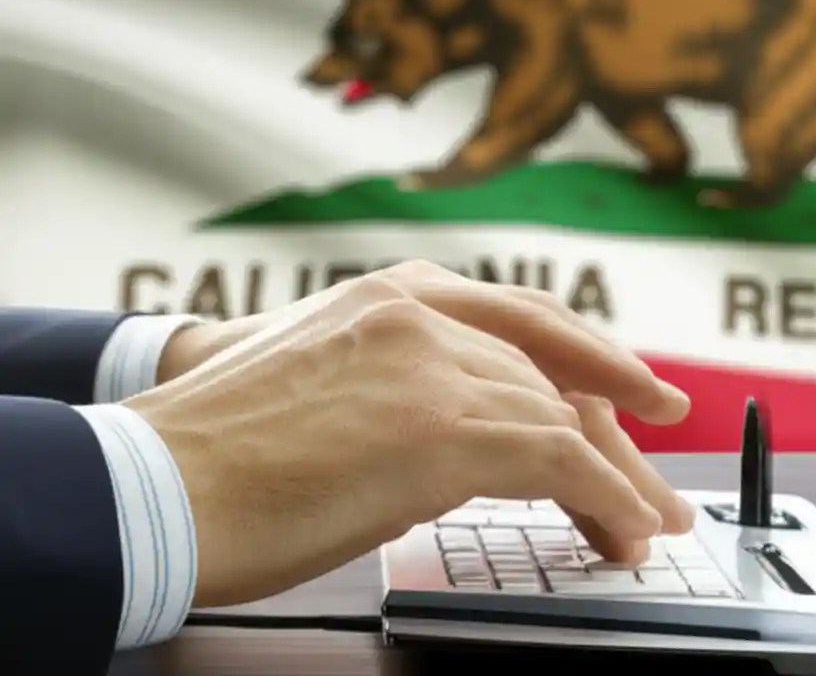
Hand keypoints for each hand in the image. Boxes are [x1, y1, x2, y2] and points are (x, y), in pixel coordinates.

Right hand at [125, 273, 689, 607]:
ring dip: (612, 480)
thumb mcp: (329, 382)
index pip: (529, 324)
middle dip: (612, 437)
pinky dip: (603, 497)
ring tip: (640, 528)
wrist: (151, 479)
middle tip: (655, 487)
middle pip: (557, 375)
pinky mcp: (441, 428)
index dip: (596, 361)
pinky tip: (621, 527)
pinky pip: (558, 458)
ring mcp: (433, 364)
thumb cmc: (224, 450)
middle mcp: (422, 312)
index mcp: (395, 295)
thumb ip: (407, 385)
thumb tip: (468, 439)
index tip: (641, 395)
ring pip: (564, 417)